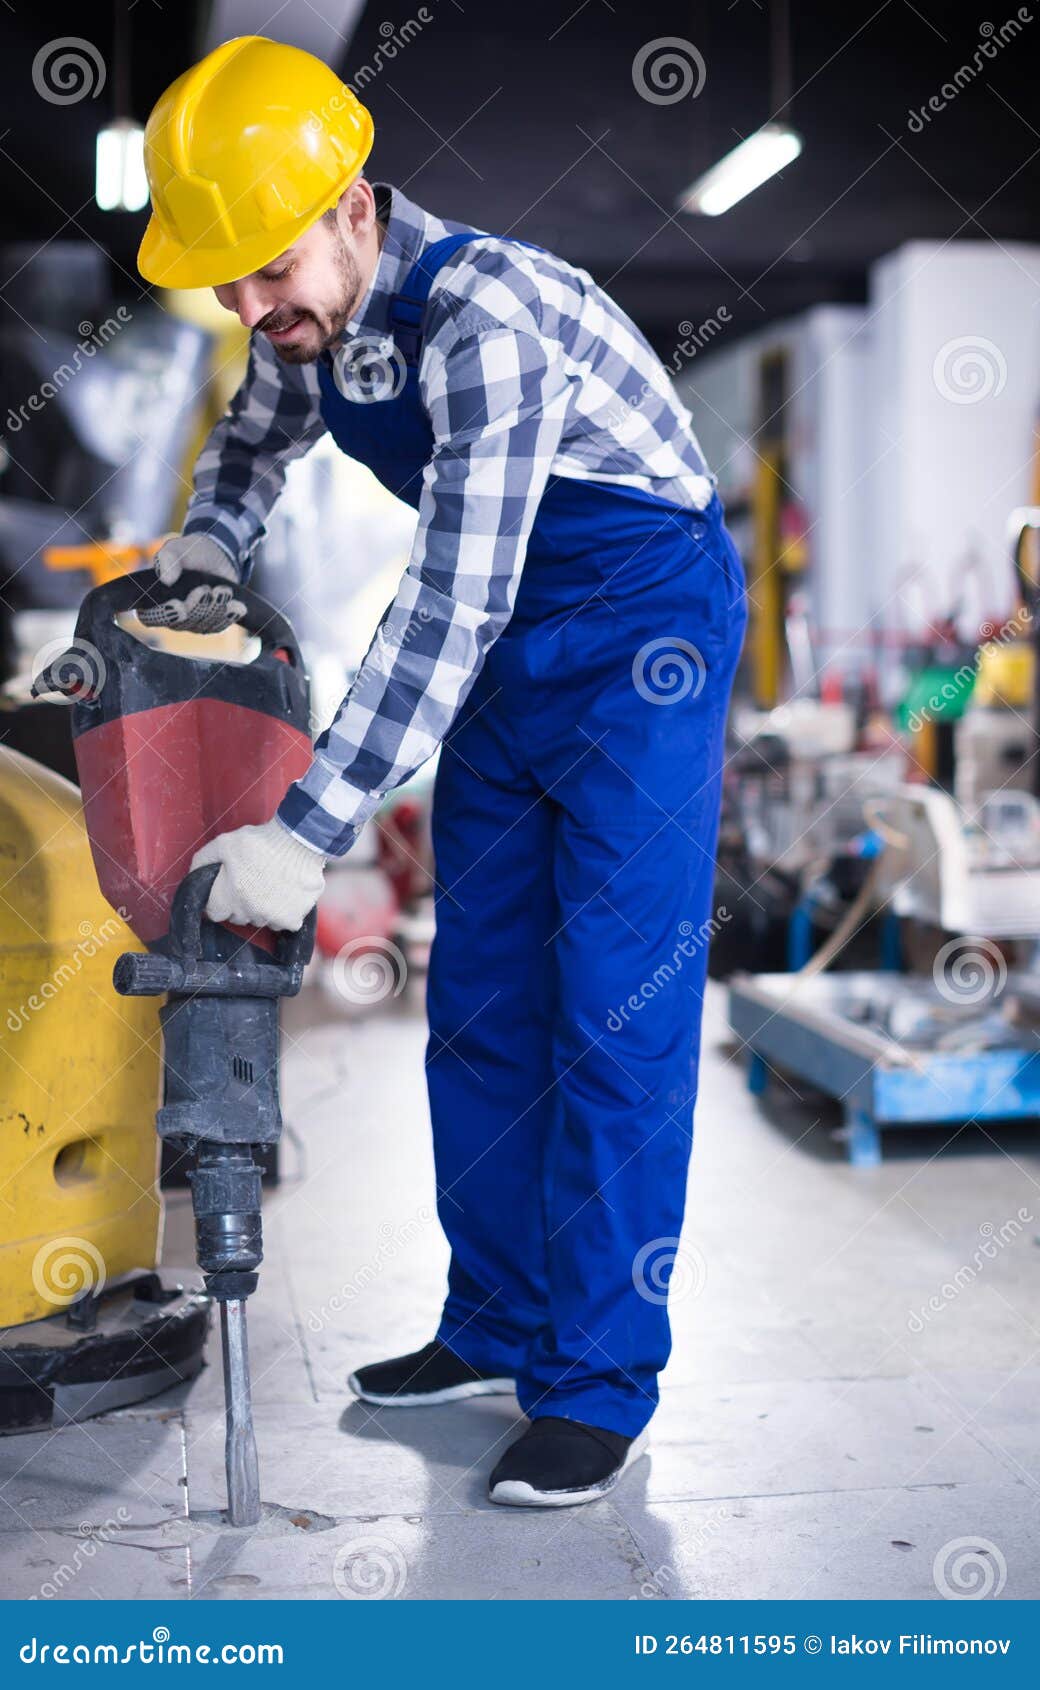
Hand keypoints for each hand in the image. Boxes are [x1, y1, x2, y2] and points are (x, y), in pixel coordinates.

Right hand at [138, 533, 245, 633]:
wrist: (216, 554)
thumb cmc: (189, 552)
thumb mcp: (175, 549)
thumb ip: (166, 560)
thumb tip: (166, 579)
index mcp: (154, 600)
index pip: (151, 617)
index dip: (164, 615)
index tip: (178, 605)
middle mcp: (171, 615)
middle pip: (181, 623)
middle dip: (195, 607)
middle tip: (205, 590)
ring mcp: (193, 622)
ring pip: (202, 624)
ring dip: (214, 609)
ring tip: (223, 590)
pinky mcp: (212, 622)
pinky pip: (220, 625)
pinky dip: (229, 615)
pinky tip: (237, 606)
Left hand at [190, 817, 326, 930]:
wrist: (300, 841)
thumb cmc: (261, 841)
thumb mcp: (223, 843)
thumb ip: (202, 861)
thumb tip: (193, 877)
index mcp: (230, 896)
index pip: (214, 912)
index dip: (218, 899)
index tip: (226, 889)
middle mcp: (250, 911)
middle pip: (237, 917)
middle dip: (239, 903)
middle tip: (250, 882)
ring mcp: (272, 918)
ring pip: (260, 920)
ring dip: (261, 908)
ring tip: (269, 884)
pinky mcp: (292, 919)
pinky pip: (282, 923)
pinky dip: (284, 912)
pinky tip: (285, 892)